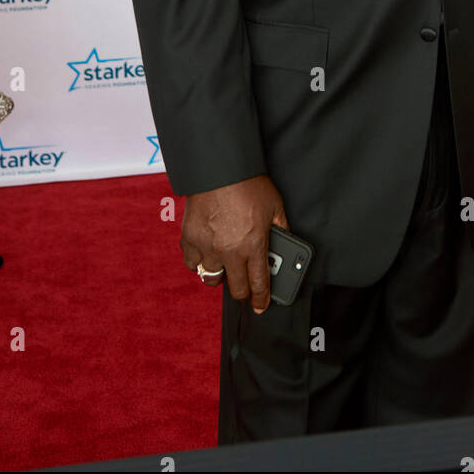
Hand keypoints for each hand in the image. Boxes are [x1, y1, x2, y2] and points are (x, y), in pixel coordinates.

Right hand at [180, 175, 288, 312]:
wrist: (218, 167)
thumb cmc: (247, 183)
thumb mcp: (274, 205)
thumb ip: (280, 226)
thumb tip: (284, 241)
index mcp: (254, 245)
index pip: (259, 284)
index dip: (261, 299)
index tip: (261, 305)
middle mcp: (230, 251)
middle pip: (235, 289)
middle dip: (243, 292)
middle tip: (244, 287)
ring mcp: (208, 246)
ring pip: (210, 278)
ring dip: (219, 276)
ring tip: (224, 267)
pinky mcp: (190, 238)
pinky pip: (192, 262)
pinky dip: (198, 261)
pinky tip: (205, 252)